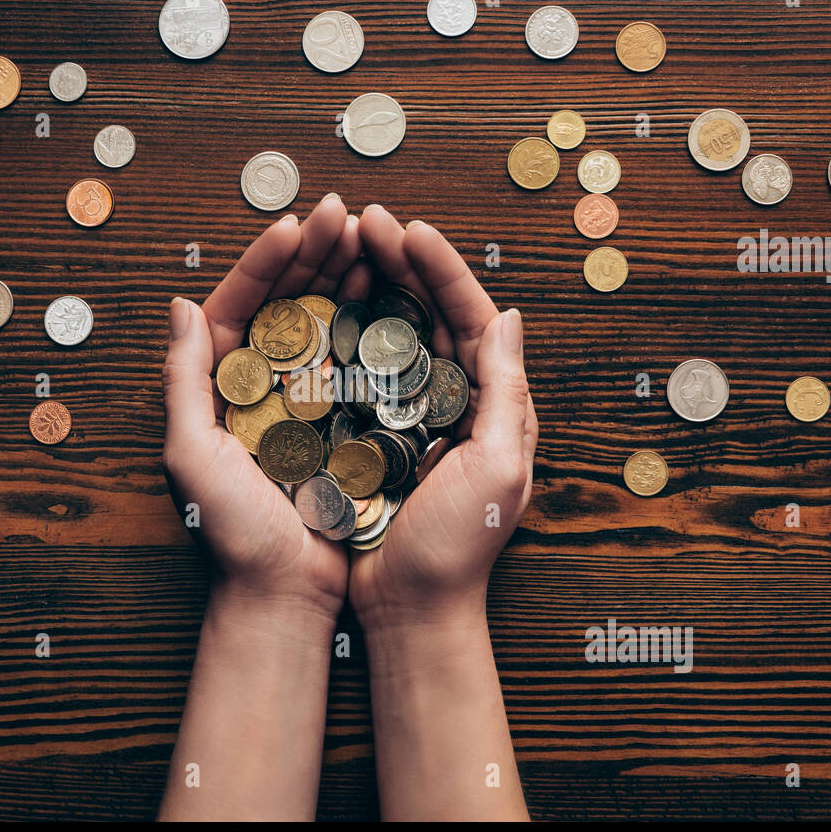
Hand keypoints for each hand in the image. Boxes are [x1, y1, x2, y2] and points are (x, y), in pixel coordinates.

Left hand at [162, 193, 363, 621]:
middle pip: (284, 306)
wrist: (283, 594)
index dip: (266, 262)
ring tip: (370, 240)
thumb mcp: (191, 455)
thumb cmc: (231, 533)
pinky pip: (355, 365)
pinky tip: (390, 295)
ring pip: (323, 326)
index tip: (298, 224)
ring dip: (344, 279)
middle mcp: (260, 390)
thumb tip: (181, 304)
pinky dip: (370, 328)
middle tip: (345, 215)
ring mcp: (303, 405)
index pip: (239, 307)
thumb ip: (183, 381)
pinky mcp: (341, 426)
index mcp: (218, 390)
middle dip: (313, 257)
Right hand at [347, 205, 537, 633]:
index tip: (407, 229)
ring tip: (341, 247)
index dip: (442, 269)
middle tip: (364, 221)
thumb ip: (508, 392)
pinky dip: (342, 335)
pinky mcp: (371, 437)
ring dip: (370, 287)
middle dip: (400, 263)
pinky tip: (318, 305)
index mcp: (492, 405)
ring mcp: (410, 418)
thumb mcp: (498, 467)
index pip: (472, 318)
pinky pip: (358, 373)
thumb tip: (511, 316)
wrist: (410, 610)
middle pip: (429, 314)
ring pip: (392, 335)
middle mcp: (453, 402)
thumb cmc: (457, 547)